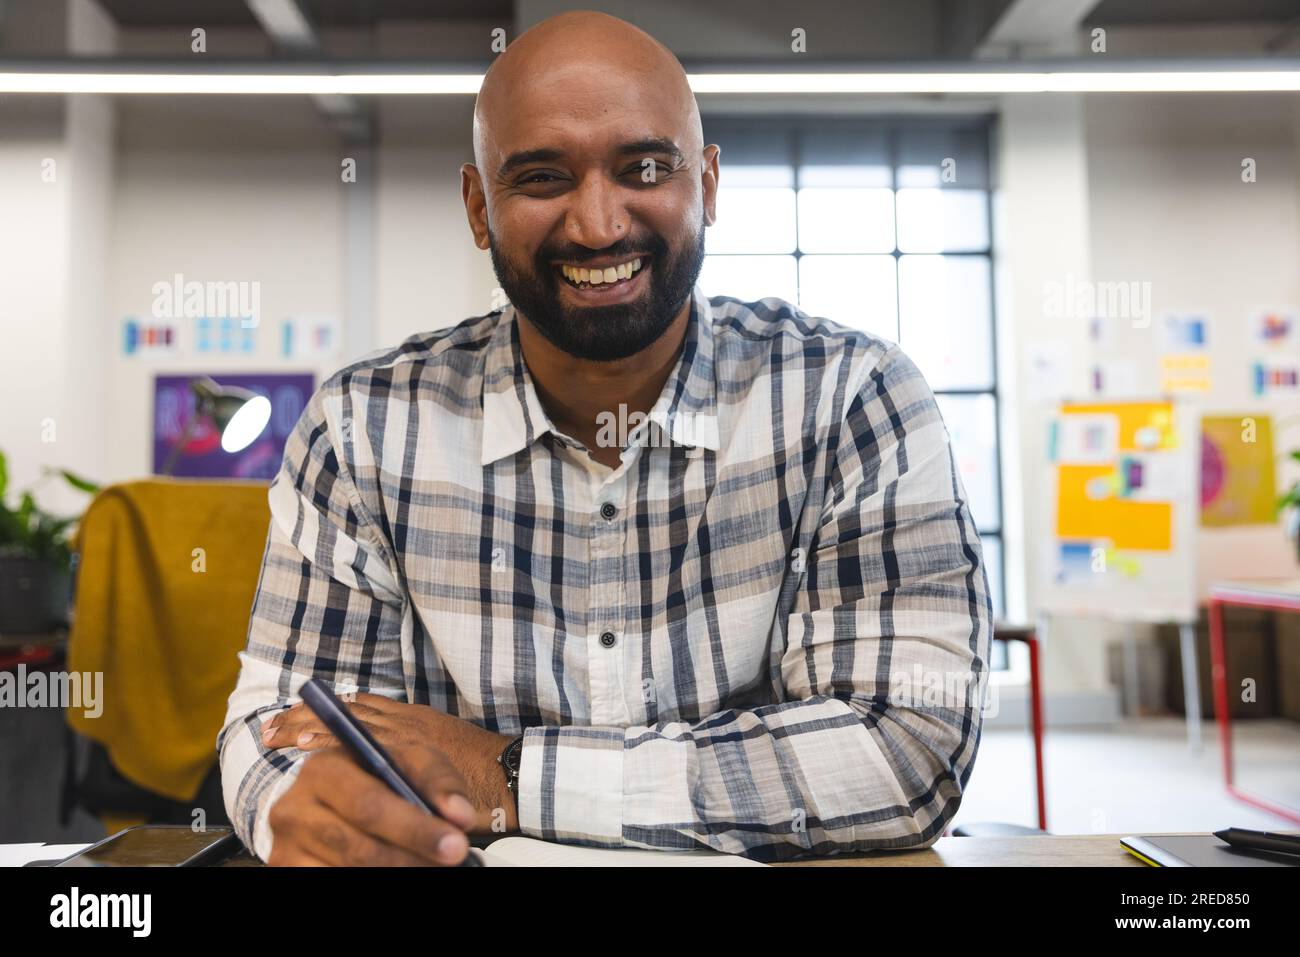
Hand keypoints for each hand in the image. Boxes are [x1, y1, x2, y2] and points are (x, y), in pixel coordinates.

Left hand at [262, 693, 517, 834]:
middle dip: (304, 718)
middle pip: (343, 713)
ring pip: (346, 723)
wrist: (512, 776)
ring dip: (308, 727)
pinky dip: (334, 743)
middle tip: (269, 727)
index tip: (291, 720)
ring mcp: (404, 735)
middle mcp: (403, 722)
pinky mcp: (408, 752)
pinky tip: (309, 747)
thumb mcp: (442, 758)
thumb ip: (413, 762)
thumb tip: (388, 775)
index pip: (358, 710)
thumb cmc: (482, 774)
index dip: (323, 714)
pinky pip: (364, 744)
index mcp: (412, 721)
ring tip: (275, 734)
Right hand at [266, 741, 478, 865]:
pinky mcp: (286, 870)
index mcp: (322, 769)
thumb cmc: (377, 776)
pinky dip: (370, 881)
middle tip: (451, 861)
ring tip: (429, 867)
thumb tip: (460, 816)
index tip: (455, 844)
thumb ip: (438, 781)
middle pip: (357, 847)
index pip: (367, 804)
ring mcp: (286, 846)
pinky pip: (331, 881)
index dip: (413, 828)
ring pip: (347, 871)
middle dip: (410, 857)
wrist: (327, 799)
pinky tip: (399, 872)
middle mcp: (293, 808)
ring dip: (396, 872)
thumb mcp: (408, 762)